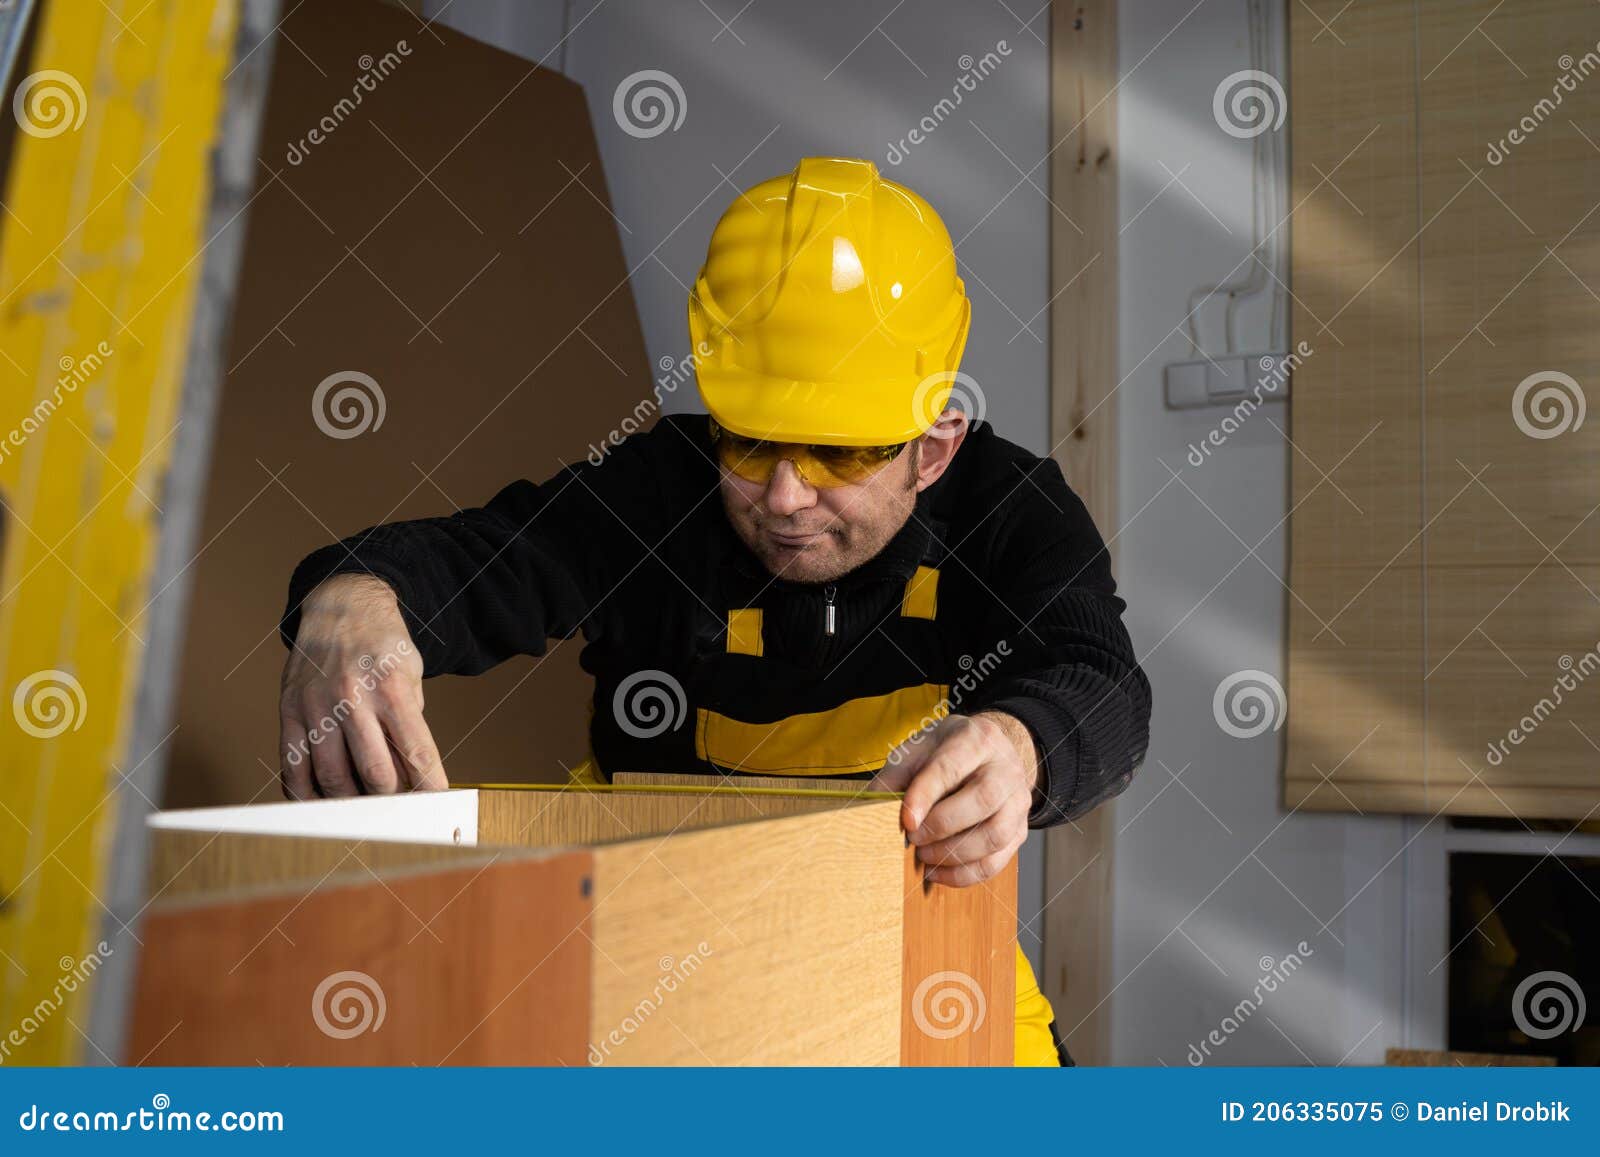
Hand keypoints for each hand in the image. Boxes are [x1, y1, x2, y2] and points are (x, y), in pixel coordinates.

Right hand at [278, 574, 446, 798]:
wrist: (341, 608)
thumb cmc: (383, 647)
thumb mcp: (411, 676)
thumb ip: (409, 724)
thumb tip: (410, 778)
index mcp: (392, 688)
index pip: (416, 751)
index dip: (429, 786)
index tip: (435, 806)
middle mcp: (353, 698)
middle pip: (374, 772)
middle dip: (391, 799)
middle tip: (398, 809)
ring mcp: (317, 706)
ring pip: (332, 777)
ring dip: (351, 802)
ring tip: (364, 808)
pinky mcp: (290, 711)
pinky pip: (293, 766)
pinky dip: (306, 793)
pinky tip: (321, 801)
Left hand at [870, 711, 1040, 886]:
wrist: (991, 755)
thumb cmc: (949, 752)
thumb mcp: (920, 749)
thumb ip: (896, 775)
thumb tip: (869, 806)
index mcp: (978, 739)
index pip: (951, 767)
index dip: (926, 796)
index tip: (905, 821)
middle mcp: (1006, 769)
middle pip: (982, 801)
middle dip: (942, 826)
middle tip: (914, 839)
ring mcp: (1018, 801)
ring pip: (995, 835)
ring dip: (954, 854)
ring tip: (924, 857)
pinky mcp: (1019, 831)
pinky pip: (997, 861)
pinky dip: (965, 874)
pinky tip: (938, 872)